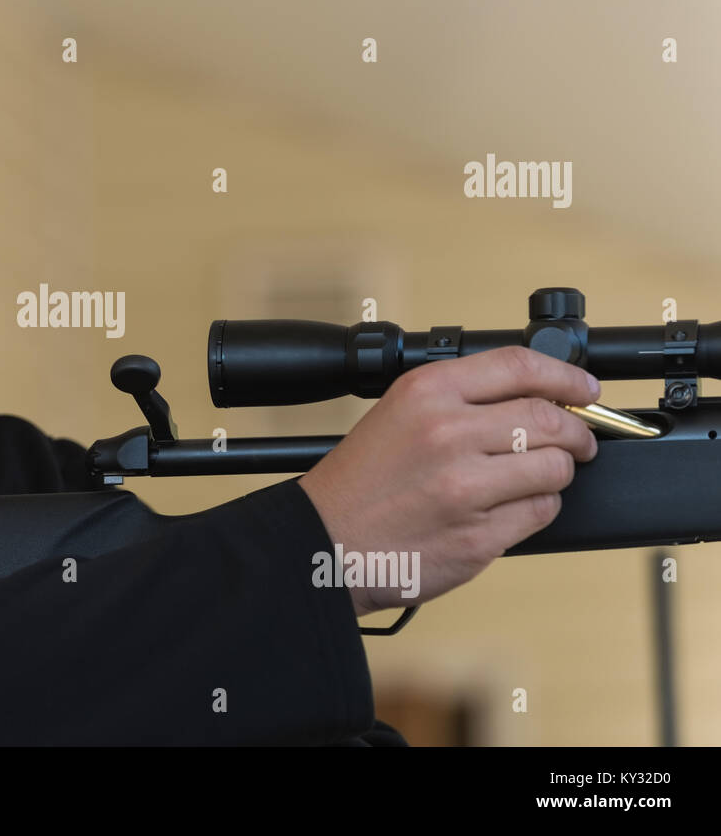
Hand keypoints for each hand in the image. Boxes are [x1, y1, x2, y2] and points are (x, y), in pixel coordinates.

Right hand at [297, 346, 599, 617]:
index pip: (519, 366)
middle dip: (575, 431)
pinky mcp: (478, 536)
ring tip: (535, 476)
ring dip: (556, 473)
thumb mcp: (397, 415)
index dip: (566, 376)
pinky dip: (537, 509)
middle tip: (577, 441)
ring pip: (554, 468)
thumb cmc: (360, 484)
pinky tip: (507, 508)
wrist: (325, 544)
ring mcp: (464, 487)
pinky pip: (540, 512)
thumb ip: (461, 400)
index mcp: (425, 393)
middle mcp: (447, 433)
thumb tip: (539, 396)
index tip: (585, 387)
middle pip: (549, 419)